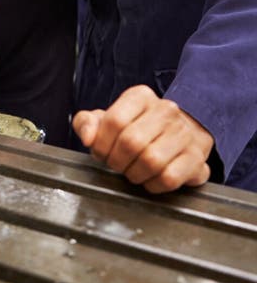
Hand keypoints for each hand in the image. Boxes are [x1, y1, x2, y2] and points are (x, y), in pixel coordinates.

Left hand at [72, 85, 213, 193]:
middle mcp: (165, 110)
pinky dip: (153, 185)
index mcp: (140, 97)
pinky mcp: (196, 158)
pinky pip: (169, 178)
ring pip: (151, 161)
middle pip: (131, 142)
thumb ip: (87, 123)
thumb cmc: (139, 128)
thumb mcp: (108, 118)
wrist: (183, 133)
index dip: (102, 144)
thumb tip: (87, 137)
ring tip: (133, 172)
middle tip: (116, 165)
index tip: (101, 153)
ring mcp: (183, 133)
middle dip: (117, 162)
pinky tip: (150, 179)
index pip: (114, 121)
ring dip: (135, 174)